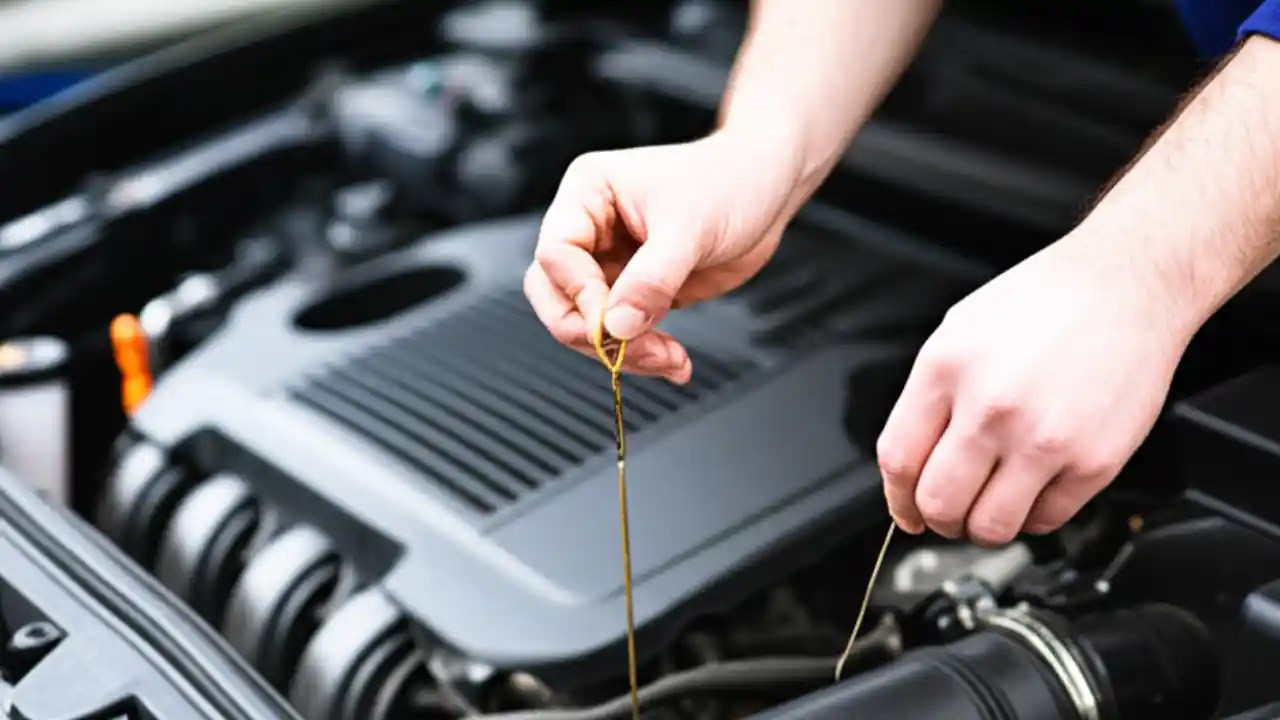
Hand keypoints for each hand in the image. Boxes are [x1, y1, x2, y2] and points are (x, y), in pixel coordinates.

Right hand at [525, 130, 803, 382]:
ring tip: (669, 358)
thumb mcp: (690, 227)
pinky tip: (675, 360)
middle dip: (590, 332)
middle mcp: (591, 230)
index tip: (609, 321)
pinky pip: (622, 334)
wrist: (767, 191)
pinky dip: (643, 354)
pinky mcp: (636, 292)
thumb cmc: (729, 182)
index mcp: (587, 194)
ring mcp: (611, 264)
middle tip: (625, 353)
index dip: (578, 293)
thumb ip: (651, 278)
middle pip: (555, 294)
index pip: (556, 254)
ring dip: (623, 351)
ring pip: (587, 323)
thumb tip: (617, 325)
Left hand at [876, 234, 1194, 545]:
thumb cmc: (1046, 302)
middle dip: (936, 520)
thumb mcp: (959, 330)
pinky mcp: (1093, 461)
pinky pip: (1047, 519)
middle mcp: (990, 407)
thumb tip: (912, 458)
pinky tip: (1035, 490)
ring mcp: (1043, 438)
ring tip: (990, 508)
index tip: (904, 509)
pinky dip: (1034, 517)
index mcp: (946, 370)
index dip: (897, 498)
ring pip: (990, 526)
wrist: (1128, 286)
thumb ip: (929, 395)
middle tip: (948, 514)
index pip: (898, 460)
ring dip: (982, 528)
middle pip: (938, 503)